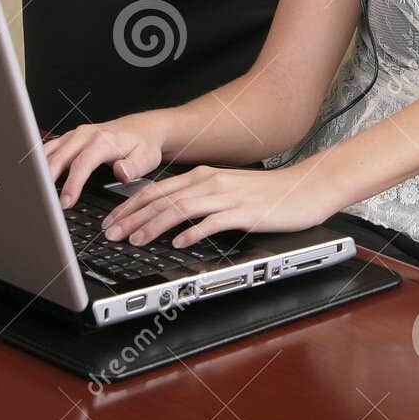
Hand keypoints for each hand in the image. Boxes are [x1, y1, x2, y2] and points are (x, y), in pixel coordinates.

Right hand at [41, 110, 170, 206]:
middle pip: (59, 156)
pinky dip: (39, 162)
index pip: (82, 163)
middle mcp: (86, 135)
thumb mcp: (146, 158)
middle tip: (41, 202)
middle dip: (47, 179)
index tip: (65, 202)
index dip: (72, 184)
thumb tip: (120, 172)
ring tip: (31, 190)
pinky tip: (33, 176)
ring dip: (38, 170)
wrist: (143, 129)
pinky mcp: (70, 138)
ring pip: (50, 151)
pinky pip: (49, 148)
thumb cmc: (143, 145)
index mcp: (103, 141)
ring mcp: (75, 135)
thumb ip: (133, 167)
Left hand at [97, 162, 340, 248]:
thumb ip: (201, 199)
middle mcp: (211, 182)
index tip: (112, 221)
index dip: (130, 206)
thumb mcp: (228, 191)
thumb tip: (171, 217)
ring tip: (136, 240)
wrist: (306, 187)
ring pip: (181, 207)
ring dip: (155, 224)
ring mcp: (228, 196)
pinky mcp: (245, 211)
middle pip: (163, 198)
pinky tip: (180, 243)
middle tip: (112, 233)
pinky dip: (193, 232)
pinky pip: (213, 221)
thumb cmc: (269, 193)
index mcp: (203, 176)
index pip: (157, 189)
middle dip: (133, 216)